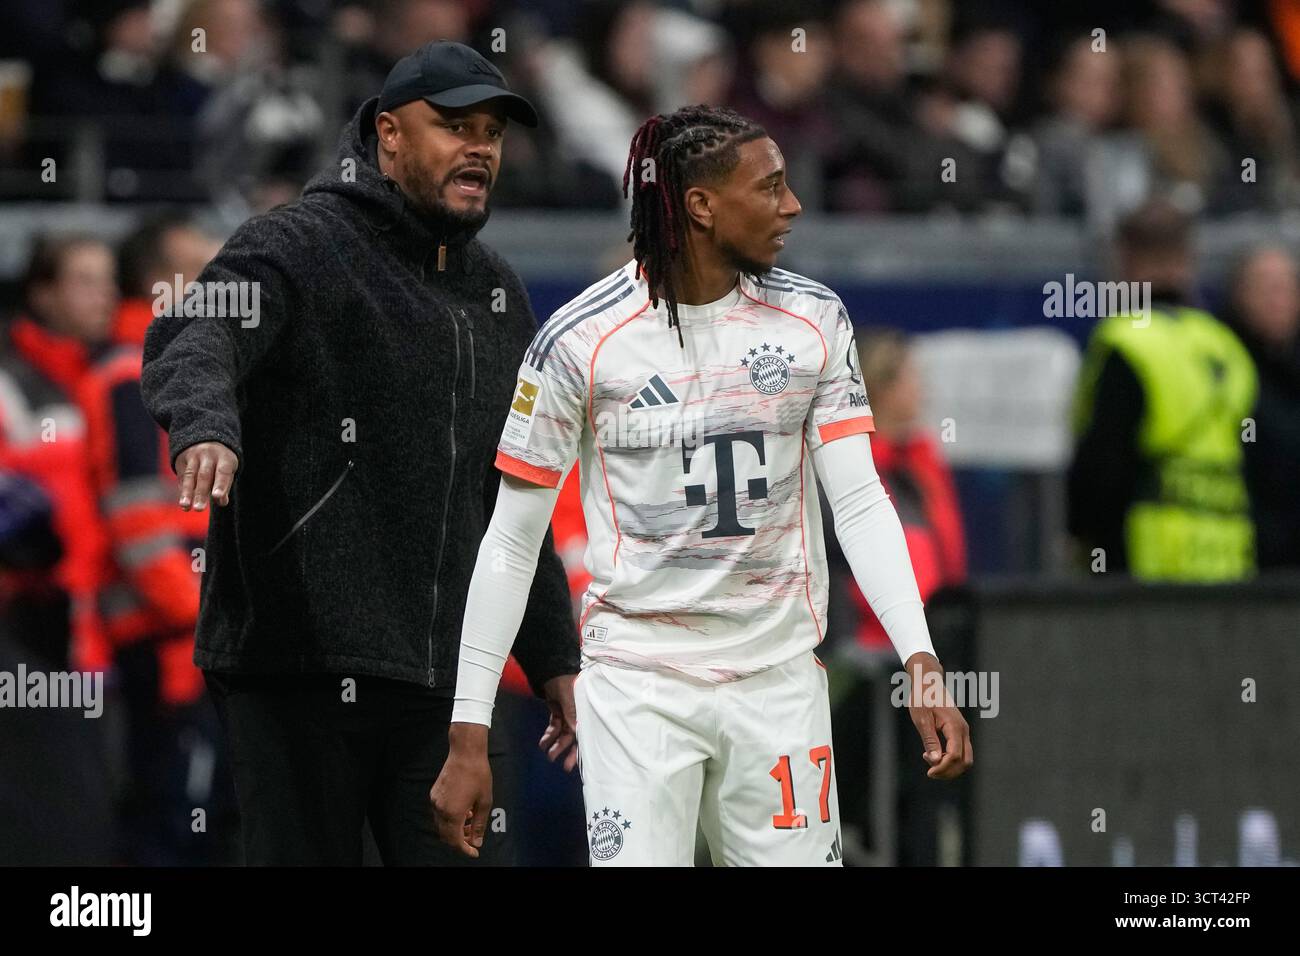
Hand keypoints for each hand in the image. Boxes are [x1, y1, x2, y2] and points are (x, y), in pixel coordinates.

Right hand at [176, 442, 237, 510]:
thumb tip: (221, 502)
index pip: (223, 471)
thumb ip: (225, 485)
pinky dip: (183, 490)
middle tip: (200, 509)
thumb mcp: (228, 469)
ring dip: (187, 493)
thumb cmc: (221, 462)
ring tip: (186, 507)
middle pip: (205, 475)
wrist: (205, 438)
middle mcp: (208, 455)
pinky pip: (182, 476)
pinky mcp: (181, 459)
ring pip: (190, 475)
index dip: (221, 484)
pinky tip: (184, 502)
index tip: (217, 497)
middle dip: (201, 493)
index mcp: (224, 457)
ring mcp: (193, 456)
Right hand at [430, 723, 492, 857]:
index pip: (455, 840)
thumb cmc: (478, 775)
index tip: (474, 852)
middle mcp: (440, 809)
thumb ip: (479, 825)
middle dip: (459, 840)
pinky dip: (450, 818)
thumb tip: (476, 842)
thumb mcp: (484, 802)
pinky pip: (440, 813)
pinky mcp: (434, 794)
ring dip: (454, 829)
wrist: (465, 753)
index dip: (465, 849)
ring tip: (470, 822)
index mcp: (453, 814)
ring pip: (442, 825)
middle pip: (446, 835)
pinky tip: (464, 811)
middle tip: (473, 837)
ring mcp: (435, 801)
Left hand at [538, 673, 578, 771]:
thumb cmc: (567, 683)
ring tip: (549, 755)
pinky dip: (549, 735)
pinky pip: (554, 727)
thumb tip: (575, 734)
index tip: (577, 763)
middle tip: (564, 767)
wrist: (553, 670)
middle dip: (568, 751)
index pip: (585, 735)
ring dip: (556, 745)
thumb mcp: (571, 700)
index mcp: (586, 713)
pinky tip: (543, 743)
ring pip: (563, 734)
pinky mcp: (558, 712)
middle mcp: (578, 716)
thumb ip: (572, 716)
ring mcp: (568, 714)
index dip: (581, 749)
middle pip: (574, 738)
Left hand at [903, 652, 973, 779]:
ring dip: (950, 767)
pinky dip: (950, 760)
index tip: (928, 772)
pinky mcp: (959, 732)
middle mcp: (963, 730)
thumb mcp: (922, 720)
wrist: (928, 681)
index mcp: (955, 727)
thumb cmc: (922, 698)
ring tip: (930, 761)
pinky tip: (934, 755)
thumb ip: (930, 741)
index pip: (955, 757)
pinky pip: (960, 752)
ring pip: (965, 759)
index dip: (943, 768)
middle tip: (930, 770)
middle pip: (965, 762)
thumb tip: (936, 761)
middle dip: (949, 772)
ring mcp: (963, 731)